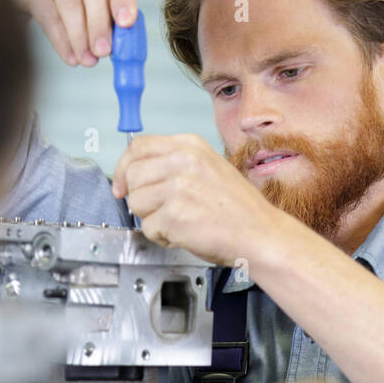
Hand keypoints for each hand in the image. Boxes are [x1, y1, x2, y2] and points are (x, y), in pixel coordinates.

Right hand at [0, 0, 136, 65]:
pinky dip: (62, 41)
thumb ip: (108, 18)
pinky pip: (49, 14)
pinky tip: (71, 58)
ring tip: (87, 60)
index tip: (126, 23)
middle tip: (104, 52)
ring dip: (80, 36)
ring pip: (70, 0)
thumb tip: (118, 49)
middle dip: (100, 24)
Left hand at [111, 133, 280, 263]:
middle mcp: (182, 161)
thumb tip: (140, 174)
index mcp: (190, 146)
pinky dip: (162, 237)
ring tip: (177, 222)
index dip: (124, 167)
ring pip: (136, 202)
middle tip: (160, 210)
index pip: (138, 146)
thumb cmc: (239, 210)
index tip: (123, 184)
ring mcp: (177, 187)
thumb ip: (175, 165)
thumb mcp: (208, 169)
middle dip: (140, 197)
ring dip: (151, 218)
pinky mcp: (174, 215)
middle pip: (133, 175)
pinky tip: (183, 234)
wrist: (261, 234)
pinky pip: (148, 228)